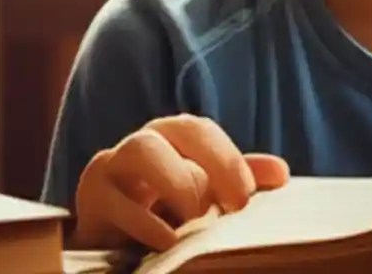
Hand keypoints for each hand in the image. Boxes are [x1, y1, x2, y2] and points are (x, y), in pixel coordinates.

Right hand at [71, 114, 289, 251]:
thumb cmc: (163, 210)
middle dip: (212, 163)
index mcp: (170, 138)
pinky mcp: (90, 202)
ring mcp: (110, 168)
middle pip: (174, 128)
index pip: (200, 130)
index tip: (247, 197)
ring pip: (141, 150)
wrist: (112, 242)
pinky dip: (146, 224)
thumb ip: (237, 181)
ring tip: (196, 218)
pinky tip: (168, 243)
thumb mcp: (204, 195)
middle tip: (236, 207)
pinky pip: (116, 202)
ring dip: (177, 181)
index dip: (227, 157)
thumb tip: (281, 172)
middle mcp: (141, 144)